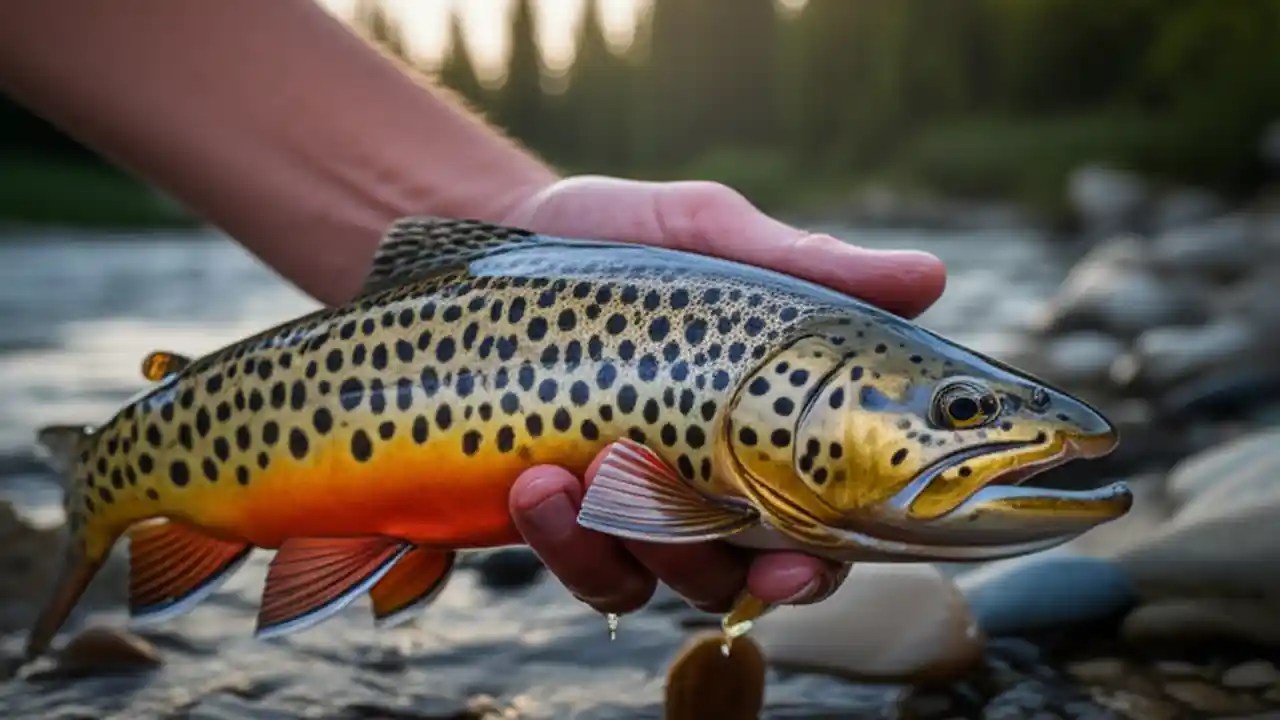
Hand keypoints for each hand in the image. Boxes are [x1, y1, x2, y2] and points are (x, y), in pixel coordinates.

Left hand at [502, 176, 946, 613]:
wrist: (512, 233)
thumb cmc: (632, 238)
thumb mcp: (712, 236)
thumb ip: (808, 266)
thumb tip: (929, 276)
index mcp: (776, 435)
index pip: (821, 532)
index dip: (815, 567)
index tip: (791, 565)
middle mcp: (715, 489)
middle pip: (737, 579)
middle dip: (700, 562)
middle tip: (654, 486)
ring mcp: (637, 510)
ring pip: (653, 583)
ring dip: (621, 540)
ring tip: (570, 470)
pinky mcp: (565, 517)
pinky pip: (582, 566)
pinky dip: (563, 541)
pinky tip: (535, 484)